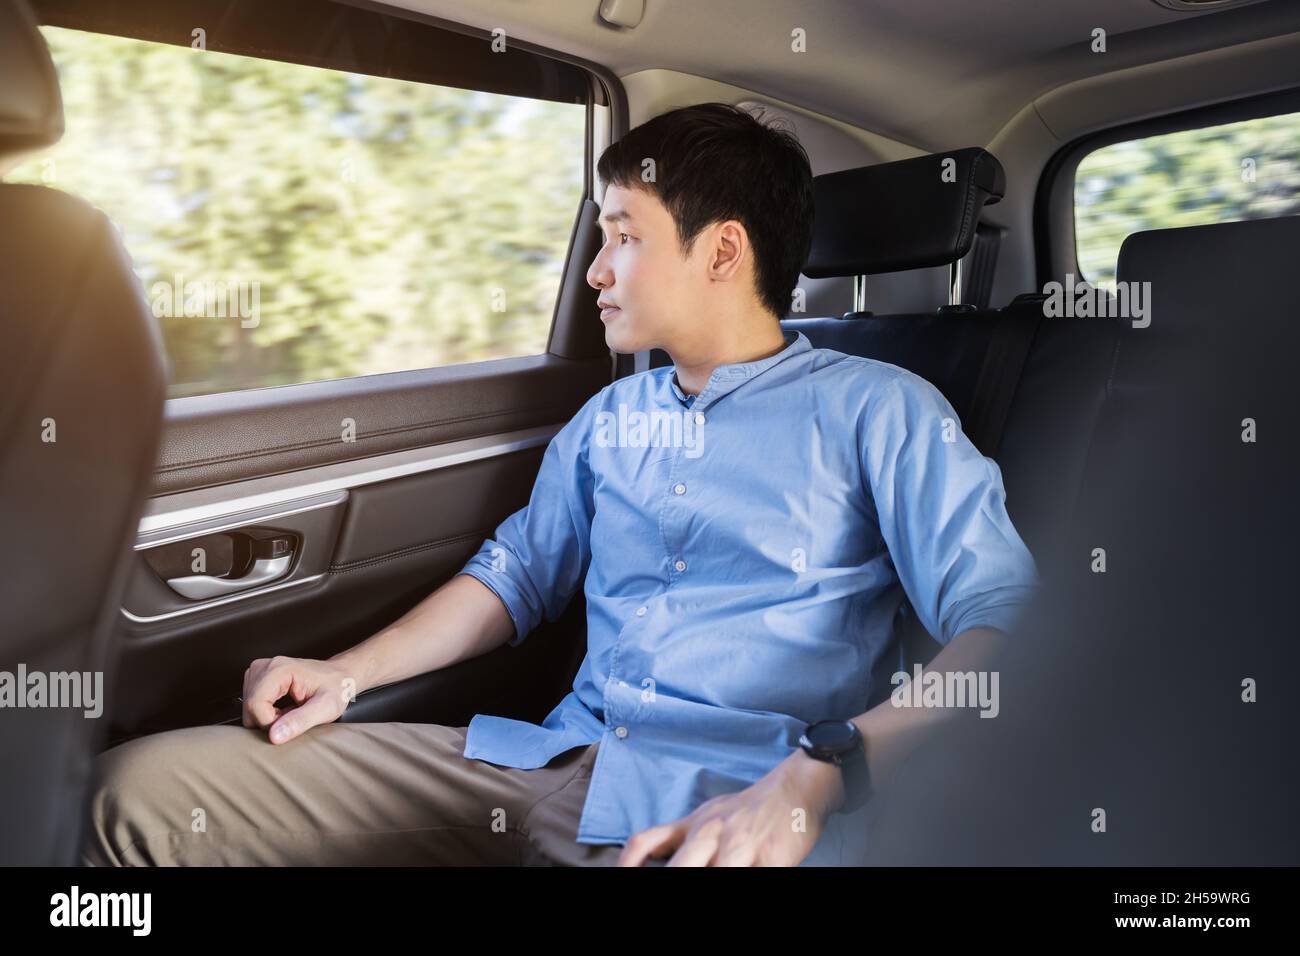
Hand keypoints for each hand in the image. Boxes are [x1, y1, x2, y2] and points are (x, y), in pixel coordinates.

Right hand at [241, 655, 355, 743]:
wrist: (339, 676)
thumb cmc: (335, 688)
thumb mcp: (325, 708)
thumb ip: (300, 722)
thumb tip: (274, 736)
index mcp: (279, 669)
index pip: (255, 705)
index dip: (269, 722)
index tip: (290, 722)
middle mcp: (265, 666)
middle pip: (249, 707)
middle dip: (269, 720)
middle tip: (293, 715)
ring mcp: (259, 670)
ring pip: (248, 708)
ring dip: (267, 716)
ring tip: (290, 710)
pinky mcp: (257, 678)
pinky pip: (251, 704)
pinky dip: (265, 712)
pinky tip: (283, 707)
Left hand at [616, 752, 843, 865]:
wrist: (795, 789)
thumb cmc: (747, 809)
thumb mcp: (706, 816)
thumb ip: (679, 838)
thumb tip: (648, 858)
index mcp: (691, 825)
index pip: (644, 844)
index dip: (625, 867)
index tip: (617, 878)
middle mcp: (710, 834)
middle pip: (679, 867)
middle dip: (672, 881)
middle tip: (657, 900)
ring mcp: (740, 847)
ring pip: (715, 873)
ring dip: (709, 879)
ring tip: (705, 883)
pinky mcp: (770, 859)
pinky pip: (752, 880)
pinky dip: (743, 883)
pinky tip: (744, 879)